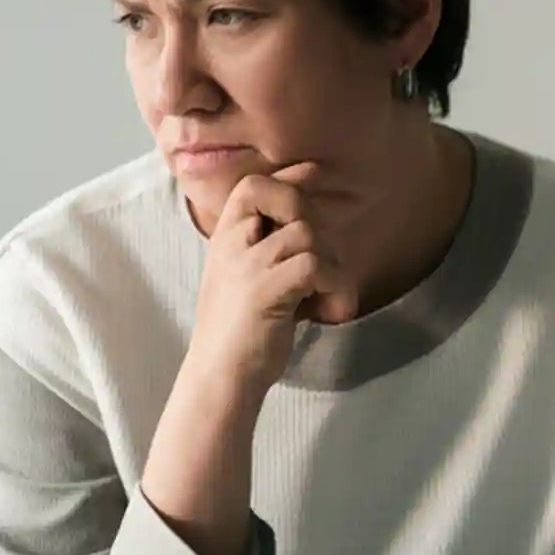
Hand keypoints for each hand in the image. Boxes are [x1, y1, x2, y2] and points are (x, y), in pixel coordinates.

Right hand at [186, 161, 359, 394]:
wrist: (219, 378)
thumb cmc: (240, 333)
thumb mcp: (250, 280)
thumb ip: (274, 248)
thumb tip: (309, 220)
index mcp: (225, 240)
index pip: (255, 185)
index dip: (290, 177)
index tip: (314, 177)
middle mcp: (232, 244)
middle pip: (292, 202)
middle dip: (321, 232)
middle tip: (323, 274)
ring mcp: (246, 265)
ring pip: (308, 234)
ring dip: (332, 267)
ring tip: (327, 300)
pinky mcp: (265, 289)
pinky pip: (315, 265)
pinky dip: (335, 288)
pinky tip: (329, 313)